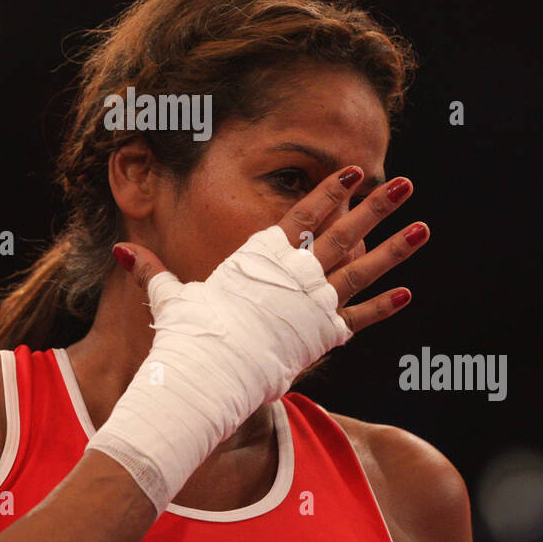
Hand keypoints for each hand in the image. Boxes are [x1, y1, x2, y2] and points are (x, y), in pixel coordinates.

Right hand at [115, 164, 427, 335]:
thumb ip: (152, 271)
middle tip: (404, 183)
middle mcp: (296, 272)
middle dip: (376, 205)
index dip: (330, 189)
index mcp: (263, 255)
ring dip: (395, 247)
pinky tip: (407, 293)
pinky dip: (383, 307)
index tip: (354, 170)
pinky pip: (359, 319)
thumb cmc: (190, 332)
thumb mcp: (171, 296)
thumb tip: (119, 250)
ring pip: (363, 268)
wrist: (210, 371)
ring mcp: (313, 302)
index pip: (304, 213)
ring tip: (423, 227)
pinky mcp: (322, 335)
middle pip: (344, 230)